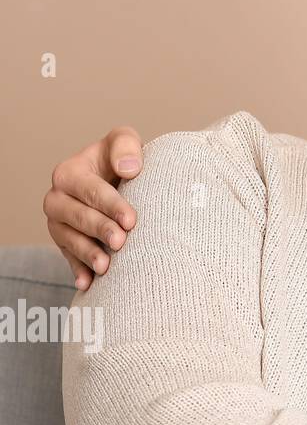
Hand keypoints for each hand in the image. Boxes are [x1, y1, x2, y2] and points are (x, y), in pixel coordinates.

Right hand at [43, 126, 143, 290]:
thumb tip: (128, 168)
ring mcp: (57, 223)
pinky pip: (68, 258)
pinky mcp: (63, 241)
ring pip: (69, 240)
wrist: (117, 179)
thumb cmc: (121, 158)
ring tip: (106, 266)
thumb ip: (125, 147)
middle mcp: (57, 198)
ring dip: (87, 254)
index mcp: (69, 173)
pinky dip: (78, 271)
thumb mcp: (124, 141)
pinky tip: (88, 284)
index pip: (91, 190)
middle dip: (100, 230)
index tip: (131, 220)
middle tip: (122, 242)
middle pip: (78, 217)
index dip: (111, 205)